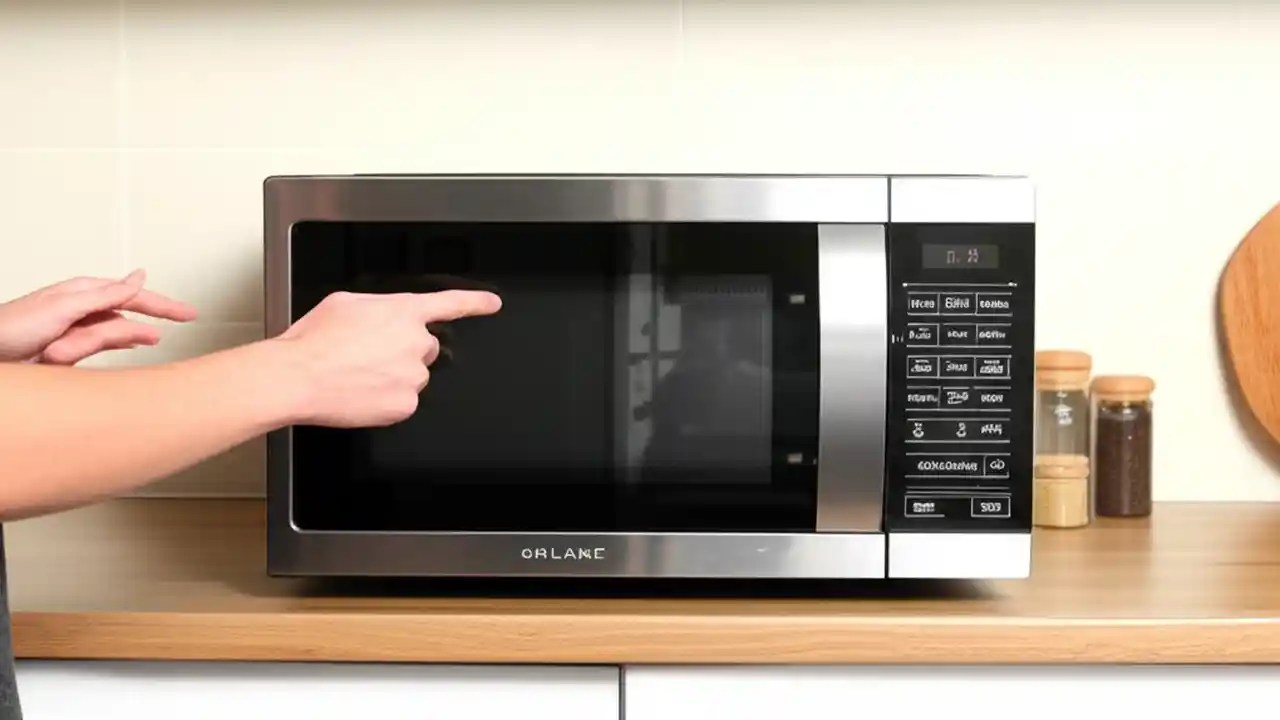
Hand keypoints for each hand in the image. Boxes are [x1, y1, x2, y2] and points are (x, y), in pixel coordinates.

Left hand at [0, 270, 197, 364]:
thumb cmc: (12, 327)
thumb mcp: (65, 307)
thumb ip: (106, 295)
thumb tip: (139, 277)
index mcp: (82, 293)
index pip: (132, 296)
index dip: (162, 303)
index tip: (188, 311)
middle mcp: (82, 311)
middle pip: (125, 317)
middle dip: (146, 320)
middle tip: (186, 319)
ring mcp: (75, 333)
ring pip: (109, 338)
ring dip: (102, 343)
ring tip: (110, 345)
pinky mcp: (68, 355)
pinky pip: (97, 353)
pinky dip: (106, 352)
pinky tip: (124, 349)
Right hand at [272, 289, 501, 427]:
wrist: (298, 377)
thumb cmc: (313, 340)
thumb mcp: (345, 304)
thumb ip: (376, 309)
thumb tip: (380, 319)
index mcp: (403, 311)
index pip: (450, 304)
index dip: (474, 302)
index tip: (492, 304)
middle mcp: (416, 341)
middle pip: (426, 347)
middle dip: (404, 351)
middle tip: (371, 356)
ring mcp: (414, 375)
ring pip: (413, 376)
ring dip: (394, 375)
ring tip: (358, 375)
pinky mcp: (406, 404)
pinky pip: (402, 401)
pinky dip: (386, 399)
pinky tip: (361, 393)